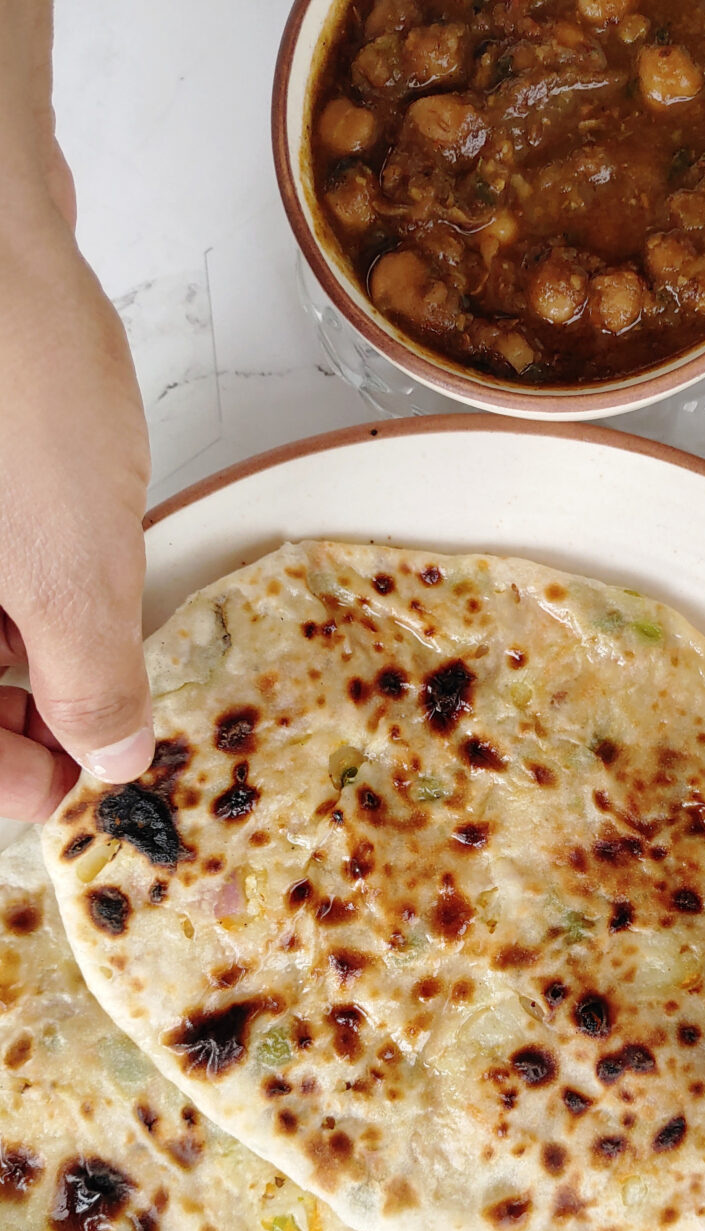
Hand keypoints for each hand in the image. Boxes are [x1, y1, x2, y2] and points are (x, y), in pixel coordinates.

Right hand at [0, 9, 152, 820]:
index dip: (18, 775)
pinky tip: (64, 565)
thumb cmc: (11, 393)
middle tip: (104, 715)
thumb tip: (107, 755)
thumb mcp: (70, 570)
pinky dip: (14, 576)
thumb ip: (87, 680)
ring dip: (24, 647)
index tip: (85, 778)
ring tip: (94, 638)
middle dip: (26, 707)